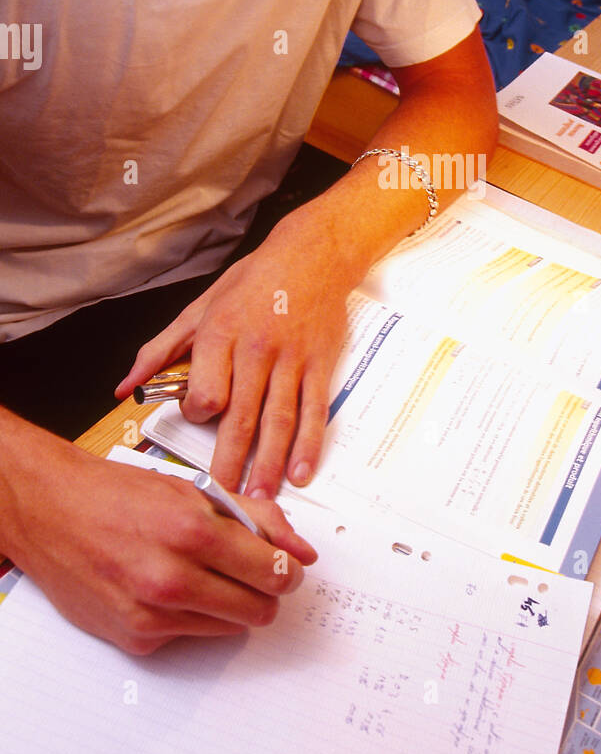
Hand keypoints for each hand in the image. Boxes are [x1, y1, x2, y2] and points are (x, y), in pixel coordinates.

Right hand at [1, 419, 316, 655]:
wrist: (51, 513)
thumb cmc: (119, 495)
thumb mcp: (196, 490)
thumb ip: (258, 517)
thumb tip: (303, 550)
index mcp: (194, 533)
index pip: (275, 572)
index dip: (288, 570)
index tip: (286, 566)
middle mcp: (172, 579)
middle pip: (260, 610)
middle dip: (263, 591)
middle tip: (250, 572)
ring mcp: (152, 615)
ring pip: (229, 627)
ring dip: (228, 604)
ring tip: (201, 573)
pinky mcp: (136, 639)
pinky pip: (191, 636)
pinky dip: (190, 616)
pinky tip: (166, 588)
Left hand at [116, 206, 351, 497]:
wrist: (313, 254)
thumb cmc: (255, 279)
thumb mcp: (200, 306)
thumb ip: (162, 349)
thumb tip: (127, 385)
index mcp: (222, 334)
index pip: (207, 392)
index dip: (198, 416)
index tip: (198, 420)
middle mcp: (258, 349)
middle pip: (241, 417)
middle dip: (231, 463)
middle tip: (225, 499)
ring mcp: (292, 360)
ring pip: (279, 421)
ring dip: (269, 464)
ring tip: (260, 498)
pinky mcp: (320, 366)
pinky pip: (314, 411)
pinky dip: (309, 445)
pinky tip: (300, 471)